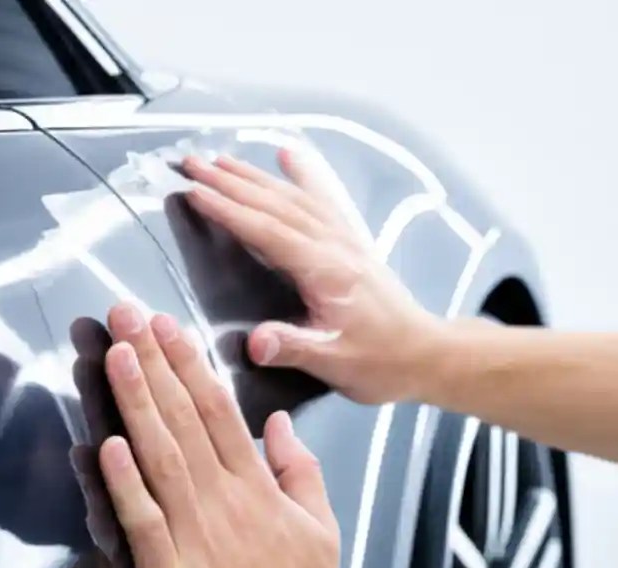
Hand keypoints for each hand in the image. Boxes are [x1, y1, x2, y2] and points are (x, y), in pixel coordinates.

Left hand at [98, 302, 346, 567]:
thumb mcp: (321, 529)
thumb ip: (300, 472)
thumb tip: (282, 424)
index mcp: (258, 489)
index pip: (220, 410)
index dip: (189, 363)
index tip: (166, 324)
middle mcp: (227, 501)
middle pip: (186, 418)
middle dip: (155, 362)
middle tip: (127, 314)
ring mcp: (197, 535)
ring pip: (162, 455)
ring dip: (137, 401)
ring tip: (116, 354)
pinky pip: (143, 520)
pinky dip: (124, 482)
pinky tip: (106, 444)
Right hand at [182, 152, 448, 404]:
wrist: (427, 355)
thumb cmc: (380, 362)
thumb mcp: (335, 363)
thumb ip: (294, 347)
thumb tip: (254, 341)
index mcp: (326, 270)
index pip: (267, 231)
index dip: (228, 210)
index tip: (193, 192)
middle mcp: (334, 244)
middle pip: (274, 204)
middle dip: (229, 182)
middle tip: (191, 163)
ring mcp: (344, 238)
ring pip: (293, 196)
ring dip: (254, 176)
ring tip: (219, 159)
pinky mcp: (350, 241)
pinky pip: (322, 198)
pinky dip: (303, 174)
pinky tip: (288, 154)